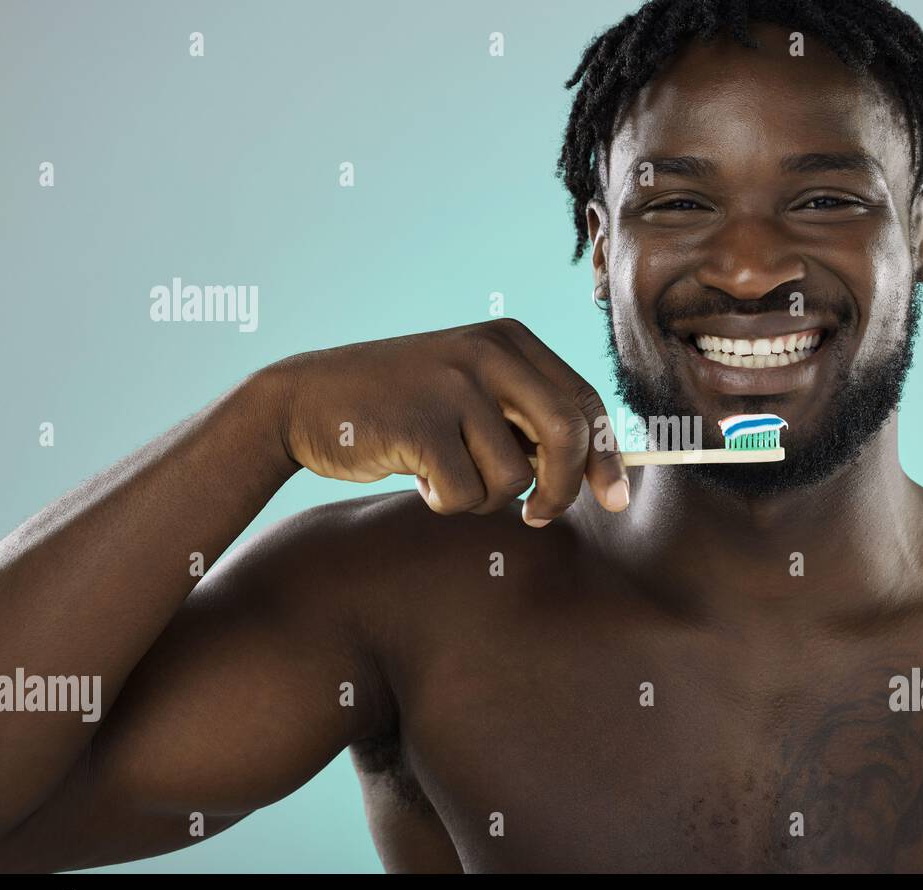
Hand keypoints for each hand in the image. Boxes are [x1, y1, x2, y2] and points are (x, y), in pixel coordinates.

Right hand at [266, 319, 628, 524]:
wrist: (306, 402)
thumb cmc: (403, 410)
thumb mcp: (473, 394)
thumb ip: (528, 419)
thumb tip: (600, 470)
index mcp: (511, 340)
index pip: (585, 402)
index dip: (605, 457)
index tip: (616, 500)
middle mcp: (489, 352)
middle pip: (567, 436)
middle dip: (563, 489)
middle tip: (539, 516)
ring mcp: (454, 385)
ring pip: (514, 476)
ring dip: (483, 496)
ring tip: (444, 473)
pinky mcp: (421, 423)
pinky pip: (464, 494)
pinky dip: (444, 502)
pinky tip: (415, 475)